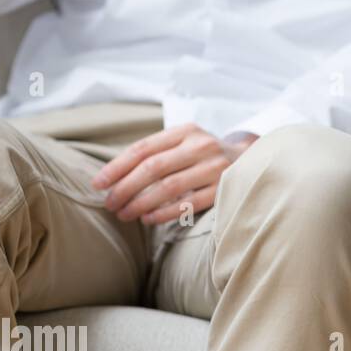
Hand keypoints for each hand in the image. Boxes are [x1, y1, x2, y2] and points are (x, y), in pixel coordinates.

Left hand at [92, 123, 258, 224]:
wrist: (253, 160)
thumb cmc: (202, 156)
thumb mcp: (181, 145)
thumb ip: (153, 155)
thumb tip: (110, 180)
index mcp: (184, 131)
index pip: (142, 149)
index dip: (116, 167)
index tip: (97, 184)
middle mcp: (200, 145)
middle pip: (152, 168)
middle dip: (125, 188)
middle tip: (109, 204)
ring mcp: (215, 166)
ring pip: (169, 187)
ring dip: (141, 203)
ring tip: (124, 214)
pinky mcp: (226, 187)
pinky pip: (190, 203)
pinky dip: (165, 212)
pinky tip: (148, 219)